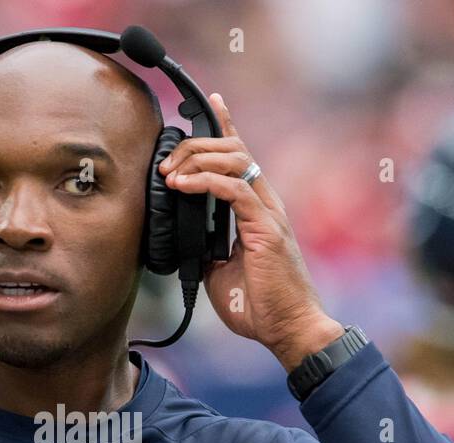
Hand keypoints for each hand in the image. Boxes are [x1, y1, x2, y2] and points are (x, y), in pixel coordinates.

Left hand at [158, 93, 343, 368]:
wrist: (287, 330)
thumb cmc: (260, 306)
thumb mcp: (219, 272)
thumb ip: (206, 247)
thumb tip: (182, 237)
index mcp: (258, 209)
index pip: (241, 156)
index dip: (227, 125)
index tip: (210, 101)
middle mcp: (266, 203)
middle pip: (233, 149)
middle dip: (195, 145)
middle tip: (165, 162)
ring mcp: (268, 213)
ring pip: (235, 160)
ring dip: (196, 160)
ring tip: (169, 174)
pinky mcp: (266, 228)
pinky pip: (234, 189)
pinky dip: (205, 182)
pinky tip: (183, 186)